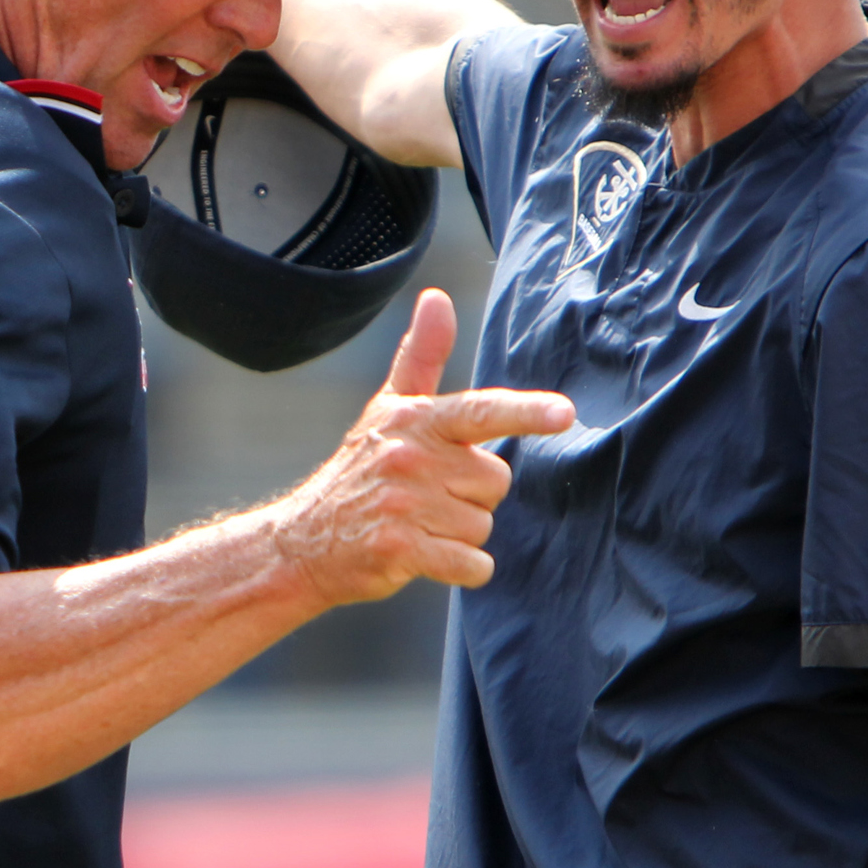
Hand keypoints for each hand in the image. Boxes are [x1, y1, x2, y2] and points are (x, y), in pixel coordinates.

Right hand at [268, 288, 572, 604]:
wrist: (303, 541)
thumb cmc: (357, 473)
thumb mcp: (386, 410)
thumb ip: (421, 357)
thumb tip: (437, 299)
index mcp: (414, 421)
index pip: (479, 411)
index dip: (525, 412)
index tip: (564, 414)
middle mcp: (410, 459)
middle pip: (495, 480)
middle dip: (472, 495)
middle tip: (428, 497)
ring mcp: (404, 506)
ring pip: (482, 525)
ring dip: (460, 534)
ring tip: (419, 526)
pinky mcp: (401, 550)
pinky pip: (470, 564)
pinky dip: (460, 568)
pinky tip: (425, 556)